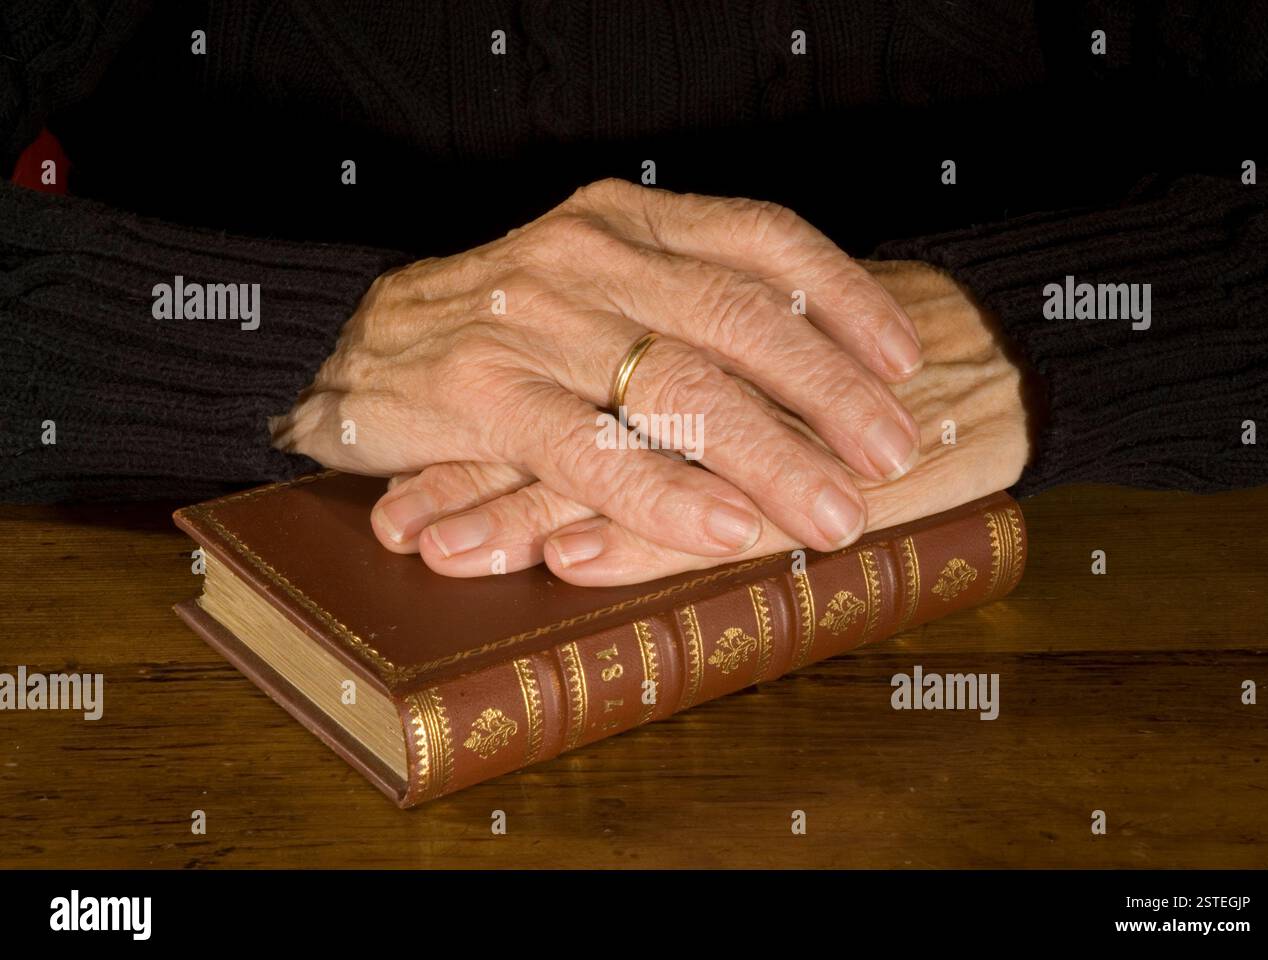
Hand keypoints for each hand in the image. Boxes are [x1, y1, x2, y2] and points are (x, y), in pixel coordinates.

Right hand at [376, 259, 1034, 584]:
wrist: (344, 341)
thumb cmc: (492, 324)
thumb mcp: (591, 285)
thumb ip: (675, 305)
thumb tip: (804, 359)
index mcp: (624, 220)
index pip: (761, 238)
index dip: (844, 298)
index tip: (904, 358)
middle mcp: (585, 254)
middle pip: (738, 317)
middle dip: (831, 392)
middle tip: (897, 450)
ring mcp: (531, 320)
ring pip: (676, 385)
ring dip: (771, 455)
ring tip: (837, 512)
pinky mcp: (478, 390)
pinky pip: (589, 452)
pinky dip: (664, 494)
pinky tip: (727, 527)